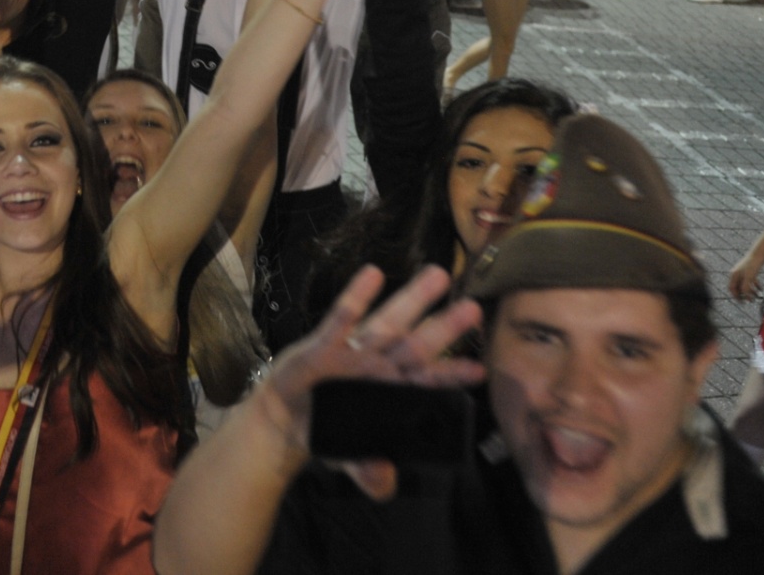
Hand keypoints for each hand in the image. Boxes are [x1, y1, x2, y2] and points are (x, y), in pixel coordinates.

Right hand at [254, 266, 484, 483]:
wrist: (285, 420)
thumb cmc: (326, 431)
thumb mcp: (348, 456)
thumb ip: (368, 470)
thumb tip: (384, 488)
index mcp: (389, 393)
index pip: (426, 382)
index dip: (450, 375)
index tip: (478, 369)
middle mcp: (378, 368)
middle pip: (417, 345)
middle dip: (444, 327)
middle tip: (473, 308)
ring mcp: (354, 352)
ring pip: (388, 322)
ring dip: (412, 300)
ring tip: (437, 275)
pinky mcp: (324, 344)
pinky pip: (342, 318)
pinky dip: (357, 297)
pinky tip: (373, 274)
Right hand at [727, 251, 763, 301]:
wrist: (759, 253)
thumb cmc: (753, 265)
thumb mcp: (749, 278)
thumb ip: (746, 287)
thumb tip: (746, 297)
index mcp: (734, 275)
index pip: (732, 288)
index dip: (736, 296)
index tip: (742, 303)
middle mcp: (737, 274)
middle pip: (739, 287)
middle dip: (744, 295)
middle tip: (751, 301)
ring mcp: (744, 272)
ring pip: (746, 285)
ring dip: (751, 291)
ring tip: (758, 296)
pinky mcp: (750, 271)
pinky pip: (751, 281)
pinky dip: (755, 286)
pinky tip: (761, 289)